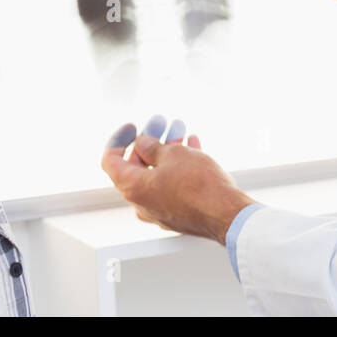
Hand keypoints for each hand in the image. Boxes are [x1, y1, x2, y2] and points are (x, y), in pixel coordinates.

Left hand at [100, 114, 256, 243]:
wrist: (226, 212)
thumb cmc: (198, 186)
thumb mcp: (172, 154)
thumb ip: (151, 147)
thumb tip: (143, 144)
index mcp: (132, 187)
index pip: (110, 160)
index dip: (119, 138)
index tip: (133, 126)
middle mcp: (142, 202)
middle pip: (137, 166)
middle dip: (150, 140)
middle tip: (163, 123)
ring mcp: (160, 210)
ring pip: (158, 174)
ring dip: (167, 151)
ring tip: (181, 130)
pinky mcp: (179, 213)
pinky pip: (173, 185)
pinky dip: (179, 166)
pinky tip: (192, 147)